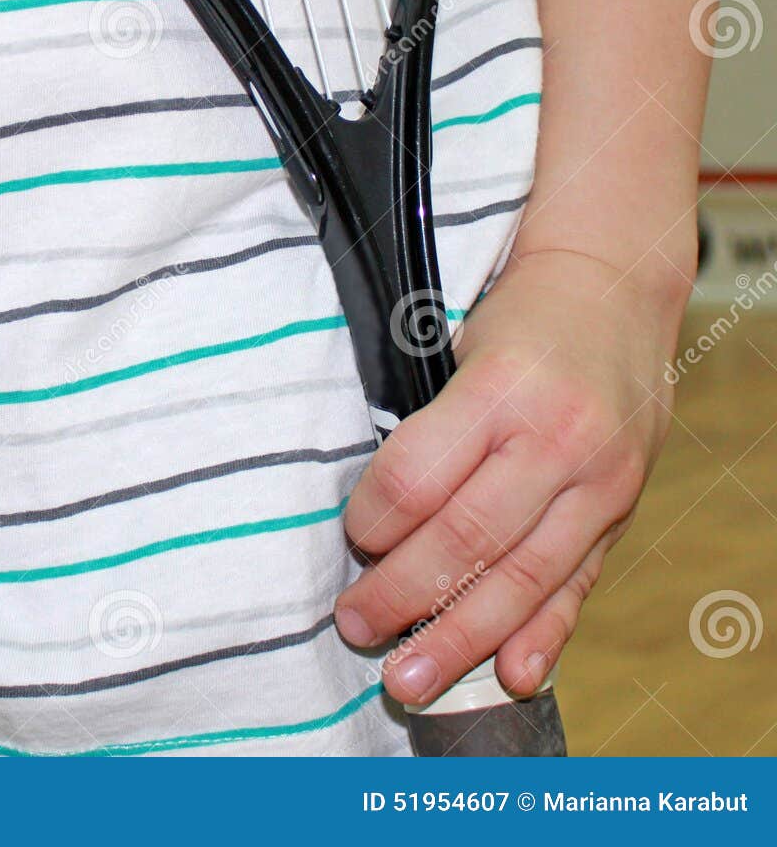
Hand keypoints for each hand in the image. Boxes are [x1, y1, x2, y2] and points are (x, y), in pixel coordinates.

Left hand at [334, 248, 683, 705]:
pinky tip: (512, 675)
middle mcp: (557, 440)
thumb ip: (425, 426)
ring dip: (460, 639)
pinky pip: (577, 584)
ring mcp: (599, 482)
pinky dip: (543, 636)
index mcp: (501, 389)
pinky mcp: (620, 511)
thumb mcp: (456, 347)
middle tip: (354, 626)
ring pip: (521, 578)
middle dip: (402, 595)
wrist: (615, 291)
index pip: (419, 476)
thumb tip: (371, 516)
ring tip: (408, 679)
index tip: (350, 539)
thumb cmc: (516, 321)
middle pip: (467, 539)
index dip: (374, 520)